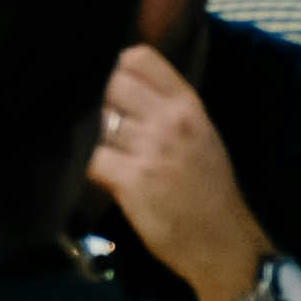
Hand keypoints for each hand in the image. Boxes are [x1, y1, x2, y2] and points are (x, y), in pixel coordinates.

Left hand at [90, 45, 272, 300]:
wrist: (224, 243)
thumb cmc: (209, 190)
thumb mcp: (200, 135)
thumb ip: (165, 107)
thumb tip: (118, 85)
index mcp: (188, 104)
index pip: (140, 57)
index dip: (114, 65)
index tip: (104, 82)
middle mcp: (170, 119)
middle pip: (111, 81)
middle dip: (93, 95)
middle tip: (81, 112)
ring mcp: (151, 149)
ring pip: (96, 117)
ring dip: (82, 129)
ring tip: (76, 139)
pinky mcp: (132, 180)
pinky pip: (89, 158)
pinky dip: (79, 161)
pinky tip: (80, 168)